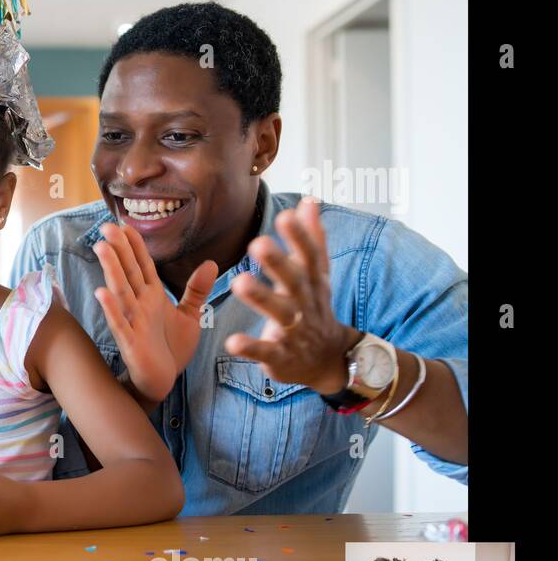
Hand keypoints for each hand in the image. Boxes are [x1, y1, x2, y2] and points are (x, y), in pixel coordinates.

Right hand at [93, 221, 215, 401]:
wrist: (163, 381)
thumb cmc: (171, 349)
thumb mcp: (190, 316)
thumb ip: (196, 290)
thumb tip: (211, 263)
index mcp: (153, 296)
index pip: (142, 264)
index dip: (135, 245)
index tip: (125, 223)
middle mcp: (140, 305)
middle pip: (128, 272)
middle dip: (118, 249)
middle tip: (107, 226)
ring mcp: (133, 322)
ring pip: (120, 291)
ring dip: (111, 270)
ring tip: (101, 247)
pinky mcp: (131, 342)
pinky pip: (120, 322)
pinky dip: (111, 308)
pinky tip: (102, 292)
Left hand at [224, 198, 356, 393]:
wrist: (328, 360)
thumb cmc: (314, 308)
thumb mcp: (317, 274)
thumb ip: (312, 238)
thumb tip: (309, 201)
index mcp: (312, 282)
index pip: (310, 256)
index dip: (300, 236)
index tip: (286, 215)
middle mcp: (305, 304)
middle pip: (295, 280)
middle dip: (278, 263)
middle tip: (258, 243)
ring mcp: (294, 331)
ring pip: (280, 313)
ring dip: (261, 298)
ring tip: (239, 282)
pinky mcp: (281, 356)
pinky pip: (266, 351)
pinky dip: (250, 347)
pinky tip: (232, 341)